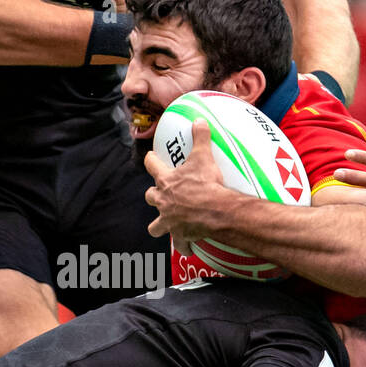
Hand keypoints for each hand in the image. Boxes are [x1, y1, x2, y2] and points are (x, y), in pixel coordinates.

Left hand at [144, 119, 231, 245]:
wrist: (215, 211)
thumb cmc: (206, 183)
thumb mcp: (203, 157)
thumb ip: (200, 138)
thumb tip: (199, 120)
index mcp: (166, 181)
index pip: (151, 167)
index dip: (150, 160)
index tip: (150, 158)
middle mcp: (163, 201)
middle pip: (150, 197)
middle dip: (153, 195)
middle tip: (160, 193)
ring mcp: (169, 220)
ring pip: (155, 226)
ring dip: (159, 225)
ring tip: (166, 224)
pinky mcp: (180, 235)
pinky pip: (180, 243)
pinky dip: (184, 245)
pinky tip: (188, 246)